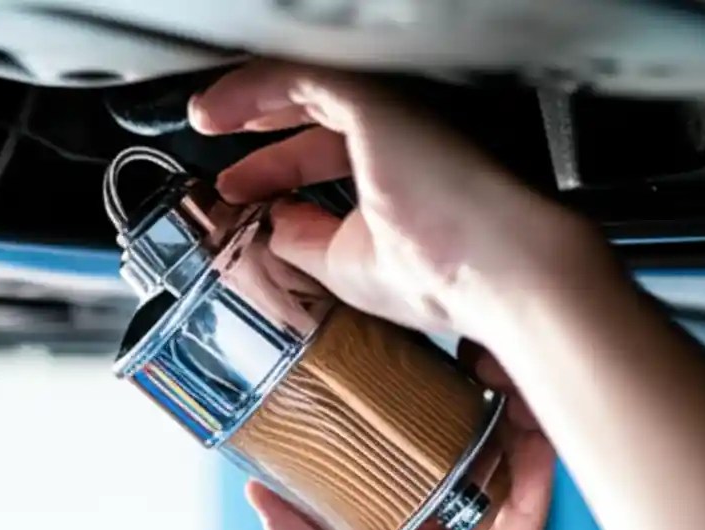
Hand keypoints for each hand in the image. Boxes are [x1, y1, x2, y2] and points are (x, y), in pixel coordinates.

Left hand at [188, 61, 609, 344]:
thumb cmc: (445, 277)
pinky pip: (296, 76)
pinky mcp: (375, 100)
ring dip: (247, 104)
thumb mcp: (347, 263)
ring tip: (204, 118)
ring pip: (305, 87)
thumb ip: (304, 238)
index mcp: (402, 174)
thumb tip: (270, 225)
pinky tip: (215, 111)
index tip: (241, 193)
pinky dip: (248, 90)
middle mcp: (401, 136)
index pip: (328, 157)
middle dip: (262, 140)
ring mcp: (390, 113)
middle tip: (221, 164)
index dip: (277, 172)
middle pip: (316, 120)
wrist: (499, 274)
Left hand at [241, 347, 553, 529]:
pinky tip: (537, 456)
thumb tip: (261, 486)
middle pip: (460, 466)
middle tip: (480, 347)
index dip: (414, 413)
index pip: (398, 461)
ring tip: (518, 380)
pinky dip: (530, 502)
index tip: (416, 355)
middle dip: (476, 410)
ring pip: (499, 495)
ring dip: (514, 439)